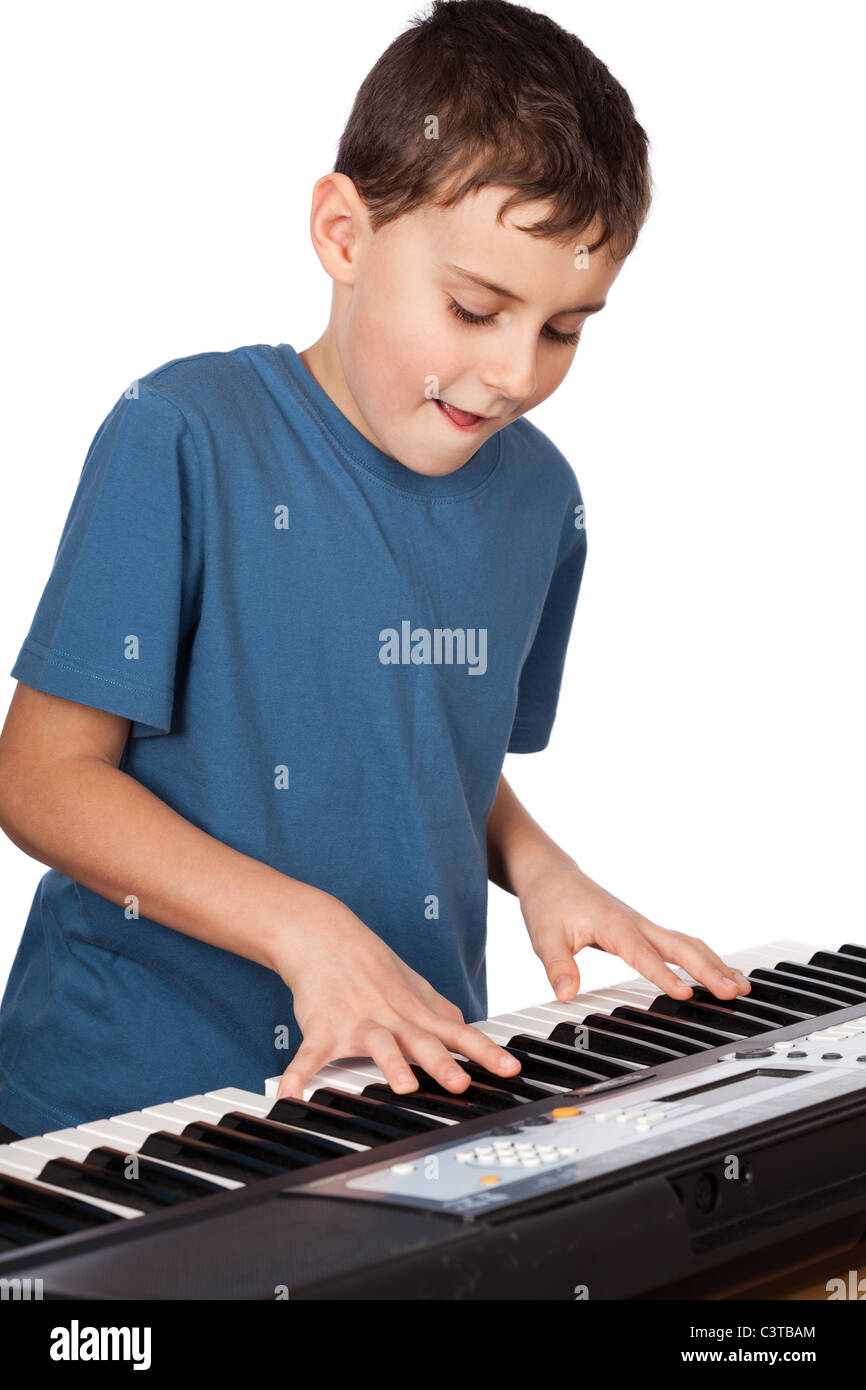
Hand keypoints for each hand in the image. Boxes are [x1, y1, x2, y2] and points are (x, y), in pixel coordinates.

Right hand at [272, 890, 521, 1100]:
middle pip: (423, 1042)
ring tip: (403, 1087)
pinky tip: (290, 1095)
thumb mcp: (412, 984)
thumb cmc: (369, 964)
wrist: (323, 934)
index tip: (511, 1070)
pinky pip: (310, 1054)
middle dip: (443, 1064)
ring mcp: (357, 1023)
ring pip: (378, 1045)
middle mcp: (392, 1019)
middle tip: (462, 1083)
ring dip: (390, 1065)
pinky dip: (299, 1073)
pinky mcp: (322, 1028)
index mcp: (415, 1012)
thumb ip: (438, 1009)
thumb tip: (464, 1025)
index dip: (486, 1052)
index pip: (459, 1034)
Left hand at [518, 852, 752, 1002]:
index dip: (664, 975)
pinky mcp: (643, 928)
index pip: (643, 954)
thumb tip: (565, 994)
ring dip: (714, 963)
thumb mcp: (543, 936)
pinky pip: (679, 942)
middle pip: (679, 946)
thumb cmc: (548, 902)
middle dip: (708, 970)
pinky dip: (702, 956)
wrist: (550, 874)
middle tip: (733, 992)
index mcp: (613, 924)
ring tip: (741, 985)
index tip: (685, 995)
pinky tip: (718, 970)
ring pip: (686, 943)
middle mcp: (635, 922)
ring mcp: (642, 924)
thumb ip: (557, 966)